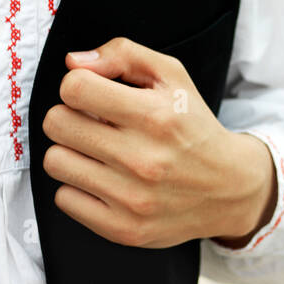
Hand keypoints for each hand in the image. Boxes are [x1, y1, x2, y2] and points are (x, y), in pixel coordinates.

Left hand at [42, 38, 277, 248]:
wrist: (229, 188)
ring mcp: (131, 198)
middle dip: (68, 115)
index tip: (90, 93)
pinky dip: (77, 186)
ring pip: (54, 161)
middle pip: (56, 123)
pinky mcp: (124, 229)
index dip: (76, 85)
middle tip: (90, 121)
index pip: (75, 89)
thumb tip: (73, 62)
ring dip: (70, 151)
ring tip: (95, 150)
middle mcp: (142, 158)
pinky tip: (101, 178)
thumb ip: (122, 54)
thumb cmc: (193, 125)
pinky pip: (64, 199)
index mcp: (153, 115)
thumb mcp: (170, 75)